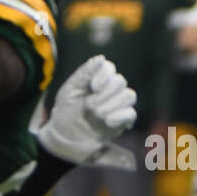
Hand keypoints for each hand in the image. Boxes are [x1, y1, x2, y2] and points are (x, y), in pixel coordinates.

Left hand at [35, 55, 136, 169]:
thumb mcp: (69, 91)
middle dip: (105, 94)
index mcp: (95, 80)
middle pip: (120, 82)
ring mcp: (118, 105)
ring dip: (111, 105)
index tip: (93, 87)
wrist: (66, 137)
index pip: (109, 68)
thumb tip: (100, 58)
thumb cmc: (65, 112)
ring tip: (97, 114)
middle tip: (90, 106)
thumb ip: (84, 74)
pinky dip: (120, 116)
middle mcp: (109, 90)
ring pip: (129, 95)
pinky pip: (131, 113)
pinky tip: (107, 122)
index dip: (104, 75)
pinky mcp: (124, 120)